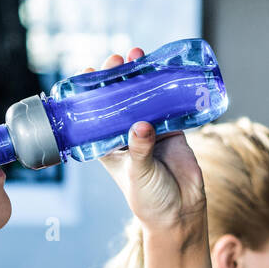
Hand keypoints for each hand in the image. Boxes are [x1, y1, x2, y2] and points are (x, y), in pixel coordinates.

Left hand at [84, 49, 205, 236]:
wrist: (181, 212)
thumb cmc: (149, 199)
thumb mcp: (138, 174)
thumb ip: (140, 149)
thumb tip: (142, 126)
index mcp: (107, 145)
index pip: (93, 114)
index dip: (88, 93)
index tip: (87, 72)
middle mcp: (126, 134)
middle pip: (118, 98)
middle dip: (116, 78)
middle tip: (116, 60)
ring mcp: (150, 129)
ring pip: (142, 96)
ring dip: (140, 76)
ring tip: (137, 55)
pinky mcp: (172, 128)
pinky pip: (168, 103)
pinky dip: (166, 87)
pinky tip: (163, 69)